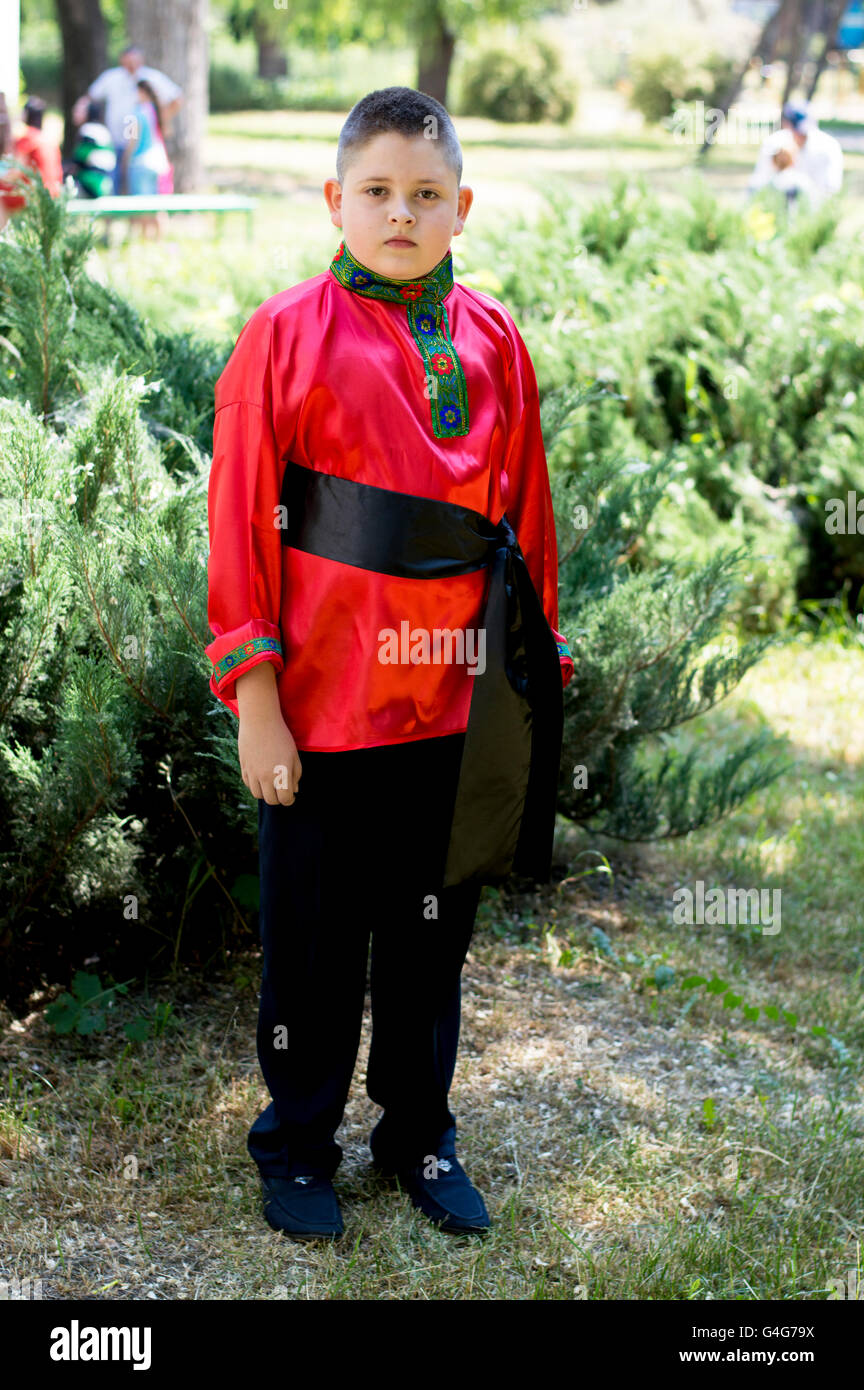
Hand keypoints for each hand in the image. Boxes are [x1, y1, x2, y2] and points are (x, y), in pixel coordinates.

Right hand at [235, 661, 300, 804]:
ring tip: (271, 783)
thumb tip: (293, 791)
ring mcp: (253, 773)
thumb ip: (296, 775)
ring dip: (265, 793)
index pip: (285, 800)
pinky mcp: (243, 768)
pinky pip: (249, 784)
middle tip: (282, 790)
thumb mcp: (294, 755)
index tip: (291, 794)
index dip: (290, 799)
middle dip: (278, 798)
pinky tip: (261, 776)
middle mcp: (266, 777)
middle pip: (271, 800)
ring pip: (258, 795)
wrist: (260, 721)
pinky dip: (255, 785)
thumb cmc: (281, 737)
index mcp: (281, 774)